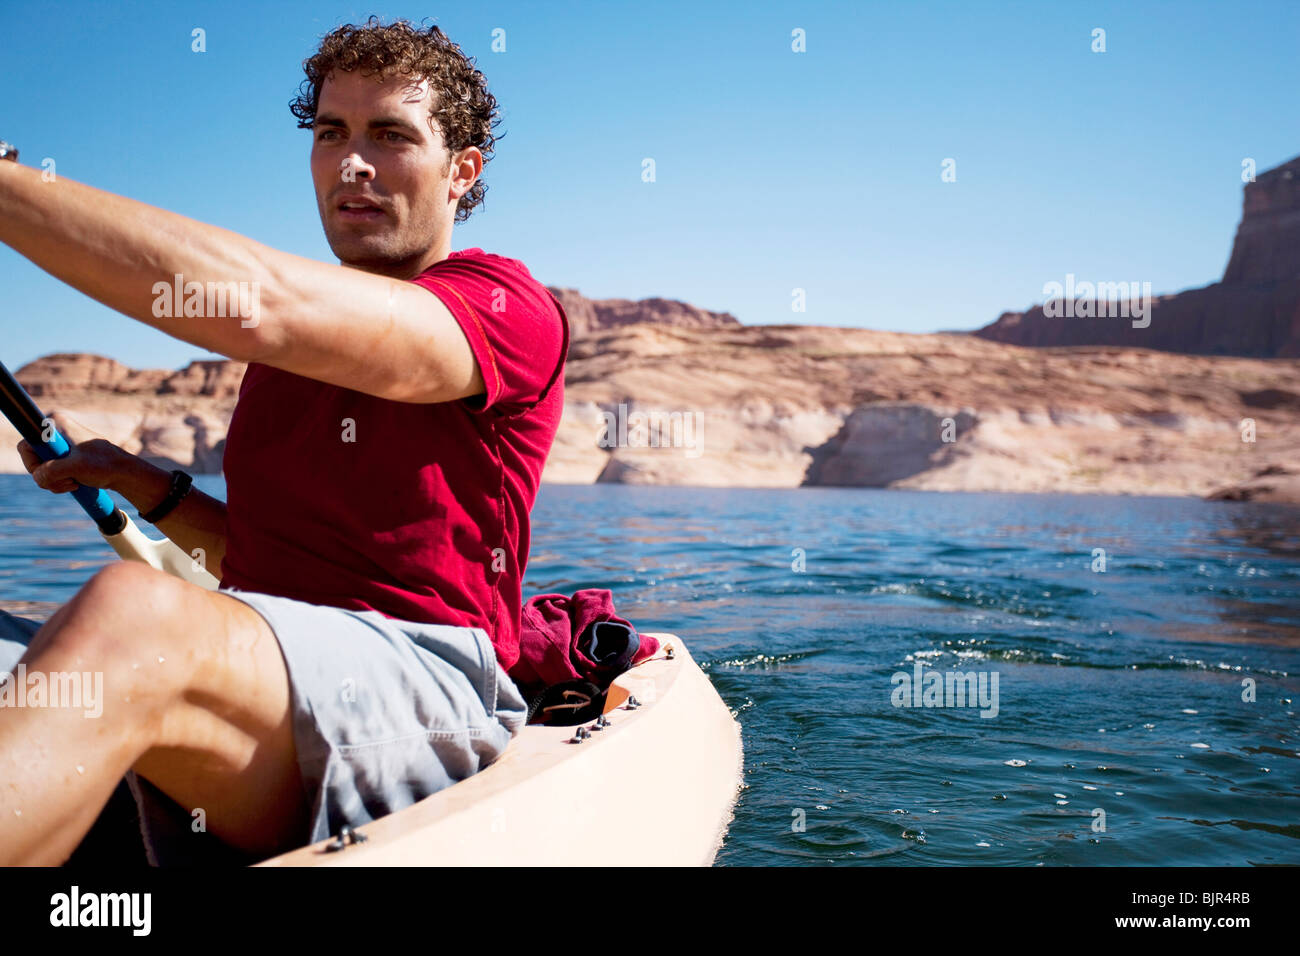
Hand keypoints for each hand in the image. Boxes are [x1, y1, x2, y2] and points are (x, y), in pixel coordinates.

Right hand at [15, 410, 141, 494]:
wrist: (124, 473)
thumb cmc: (105, 465)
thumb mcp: (76, 468)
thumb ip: (52, 471)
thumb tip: (37, 476)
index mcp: (56, 424)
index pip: (26, 445)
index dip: (33, 462)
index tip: (48, 469)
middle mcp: (54, 431)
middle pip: (31, 460)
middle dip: (46, 476)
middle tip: (65, 482)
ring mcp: (58, 445)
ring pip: (40, 469)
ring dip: (54, 481)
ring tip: (73, 482)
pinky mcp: (63, 457)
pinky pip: (49, 473)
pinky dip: (58, 482)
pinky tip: (74, 483)